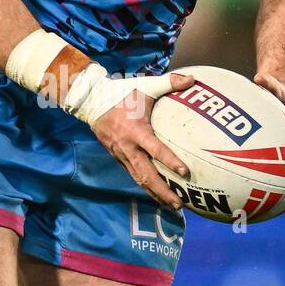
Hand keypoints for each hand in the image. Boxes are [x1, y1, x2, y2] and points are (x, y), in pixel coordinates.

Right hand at [91, 72, 194, 210]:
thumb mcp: (145, 86)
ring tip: (173, 206)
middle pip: (147, 176)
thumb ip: (169, 82)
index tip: (185, 172)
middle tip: (180, 204)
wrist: (91, 101)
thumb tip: (193, 80)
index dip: (170, 161)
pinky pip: (134, 175)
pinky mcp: (118, 158)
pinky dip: (146, 186)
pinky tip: (158, 194)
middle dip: (164, 192)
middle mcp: (128, 148)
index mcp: (136, 131)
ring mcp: (122, 155)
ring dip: (156, 194)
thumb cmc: (121, 93)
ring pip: (139, 180)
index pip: (156, 150)